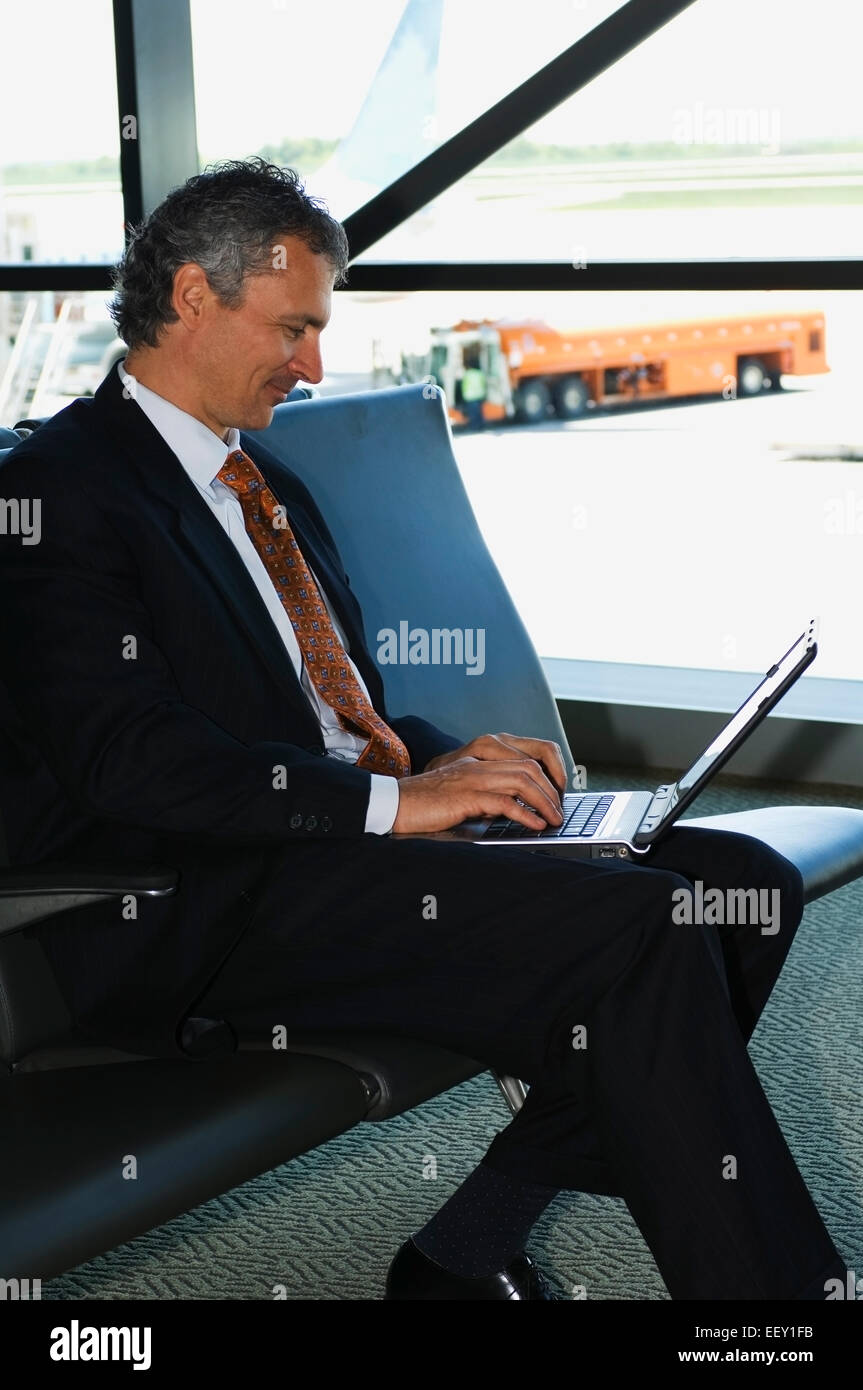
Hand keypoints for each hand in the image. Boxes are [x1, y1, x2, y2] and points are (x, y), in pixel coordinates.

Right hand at [393, 733, 566, 834]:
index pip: (529, 753)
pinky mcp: (464, 795)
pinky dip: (525, 814)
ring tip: (554, 819)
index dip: (551, 771)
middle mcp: (479, 760)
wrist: (395, 803)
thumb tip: (519, 807)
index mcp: (481, 755)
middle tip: (560, 811)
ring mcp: (472, 776)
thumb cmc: (428, 801)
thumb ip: (490, 792)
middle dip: (552, 790)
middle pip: (531, 766)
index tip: (558, 793)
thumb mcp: (465, 790)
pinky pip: (503, 801)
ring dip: (544, 801)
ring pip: (522, 780)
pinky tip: (534, 825)